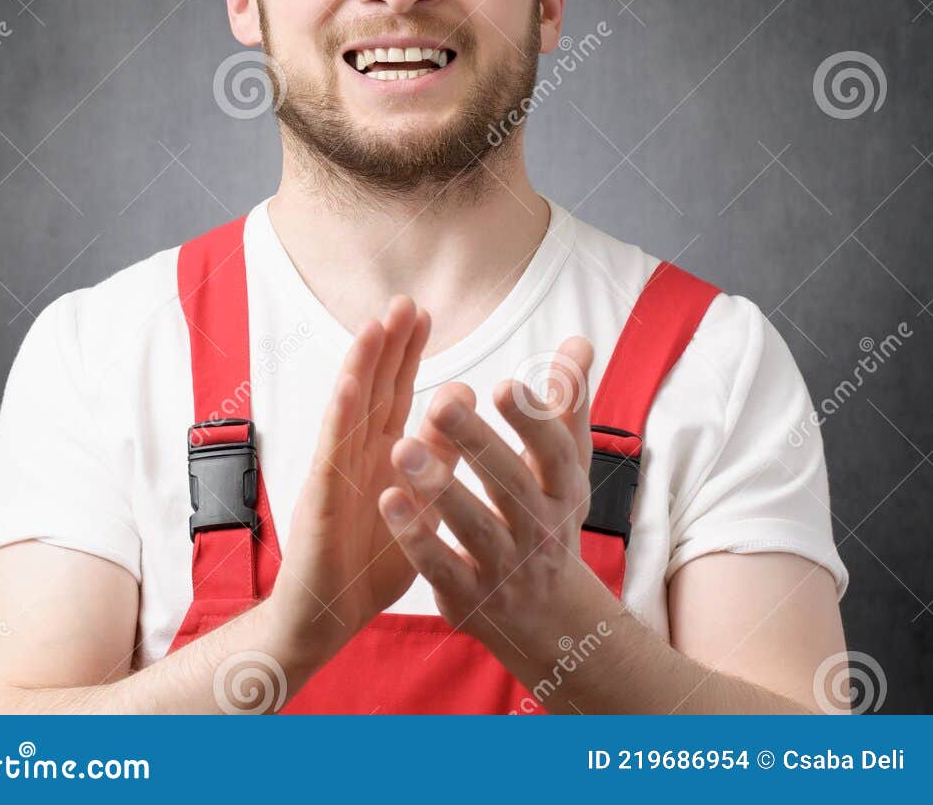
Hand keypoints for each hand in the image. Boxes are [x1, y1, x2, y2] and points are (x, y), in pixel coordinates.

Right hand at [268, 295, 469, 664]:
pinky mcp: (321, 500)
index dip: (406, 354)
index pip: (394, 393)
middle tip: (403, 301)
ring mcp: (335, 472)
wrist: (326, 617)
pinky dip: (339, 418)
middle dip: (386, 345)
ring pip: (348, 410)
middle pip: (371, 388)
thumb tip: (464, 395)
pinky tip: (350, 387)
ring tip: (374, 326)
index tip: (423, 314)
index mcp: (378, 452)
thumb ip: (439, 451)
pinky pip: (331, 453)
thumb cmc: (369, 558)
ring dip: (360, 366)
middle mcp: (354, 453)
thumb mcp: (417, 500)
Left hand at [377, 336, 596, 677]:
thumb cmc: (551, 520)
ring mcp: (503, 567)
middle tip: (441, 400)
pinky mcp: (468, 597)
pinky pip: (440, 566)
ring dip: (438, 488)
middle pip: (509, 484)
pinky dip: (415, 536)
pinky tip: (387, 500)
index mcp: (562, 490)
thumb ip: (567, 404)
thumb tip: (578, 342)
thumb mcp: (567, 467)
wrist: (553, 621)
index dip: (532, 421)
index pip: (553, 452)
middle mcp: (537, 529)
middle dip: (476, 443)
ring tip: (402, 447)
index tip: (503, 385)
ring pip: (472, 527)